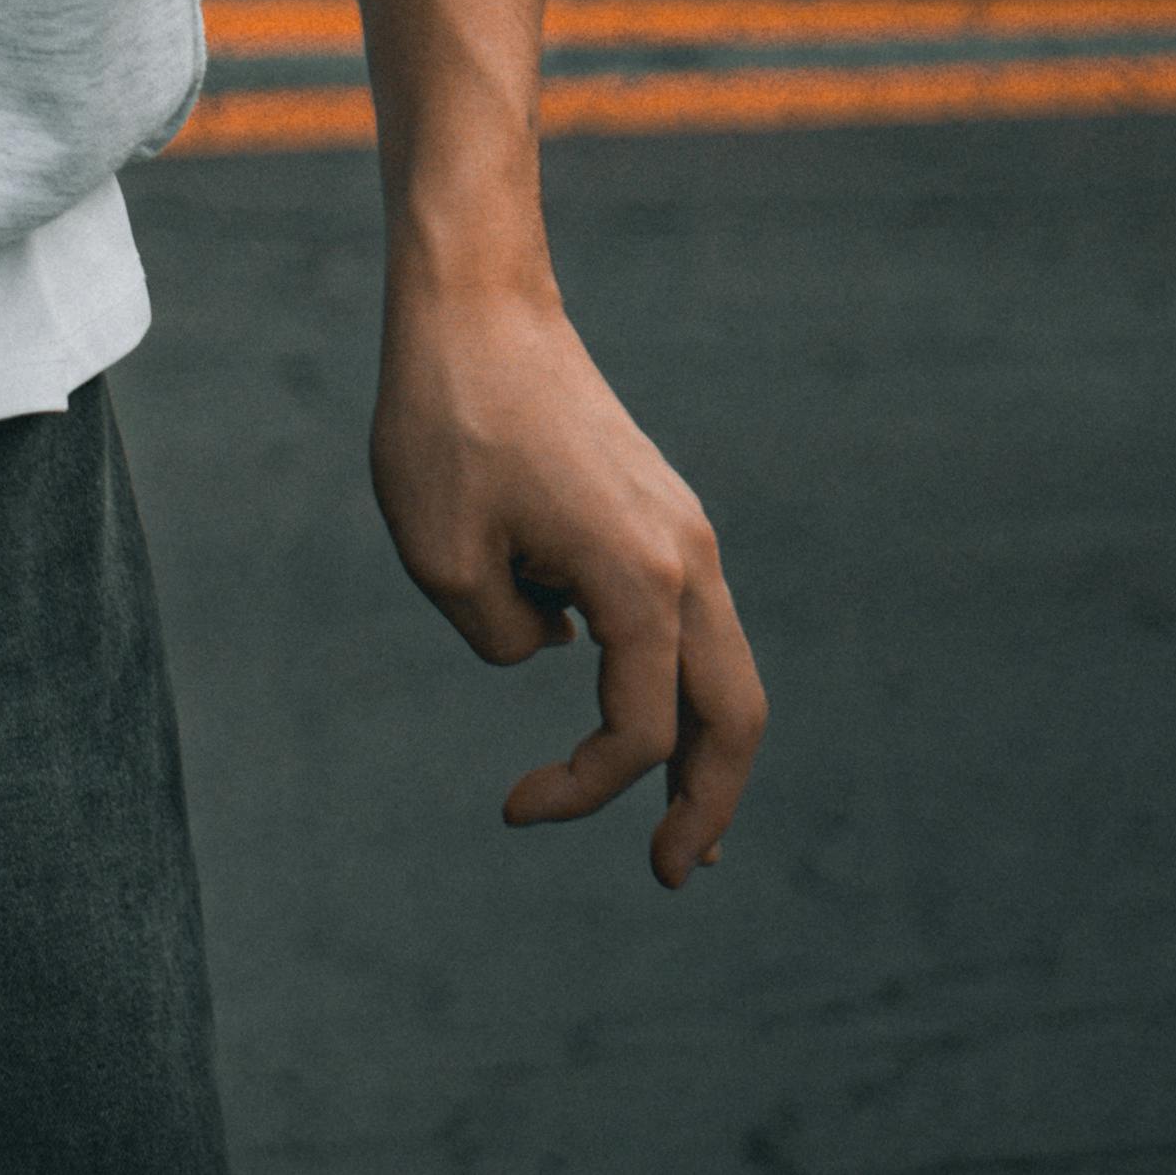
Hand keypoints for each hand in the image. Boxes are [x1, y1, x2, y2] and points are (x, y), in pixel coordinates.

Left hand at [370, 268, 763, 881]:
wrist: (477, 303)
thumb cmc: (446, 419)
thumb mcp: (441, 555)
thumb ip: (500, 636)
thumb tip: (553, 651)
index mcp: (641, 583)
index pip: (636, 729)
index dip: (581, 789)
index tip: (510, 808)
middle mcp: (687, 563)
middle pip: (734, 716)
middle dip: (709, 803)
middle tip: (671, 872)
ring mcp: (683, 534)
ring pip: (725, 671)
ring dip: (708, 750)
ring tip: (685, 827)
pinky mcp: (660, 514)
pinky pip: (689, 624)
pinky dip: (681, 684)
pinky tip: (648, 716)